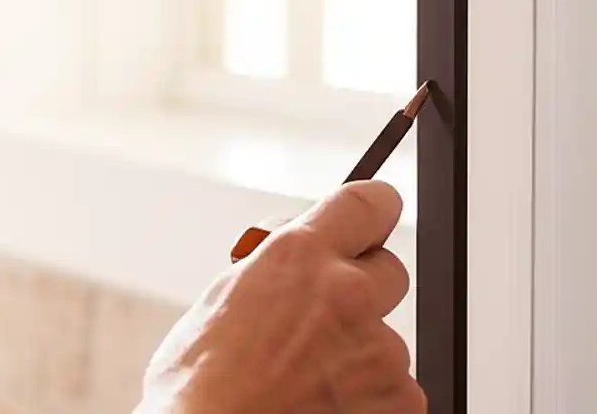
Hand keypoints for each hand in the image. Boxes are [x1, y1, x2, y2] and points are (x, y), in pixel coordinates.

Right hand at [139, 181, 426, 413]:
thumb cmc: (198, 391)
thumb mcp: (226, 299)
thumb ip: (281, 267)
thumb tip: (302, 255)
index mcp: (299, 256)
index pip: (371, 203)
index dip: (372, 215)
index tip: (369, 226)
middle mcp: (346, 292)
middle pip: (390, 272)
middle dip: (363, 293)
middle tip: (326, 325)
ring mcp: (378, 349)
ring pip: (387, 342)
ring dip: (361, 359)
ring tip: (306, 386)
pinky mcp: (398, 400)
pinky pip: (397, 392)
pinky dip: (369, 402)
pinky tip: (323, 409)